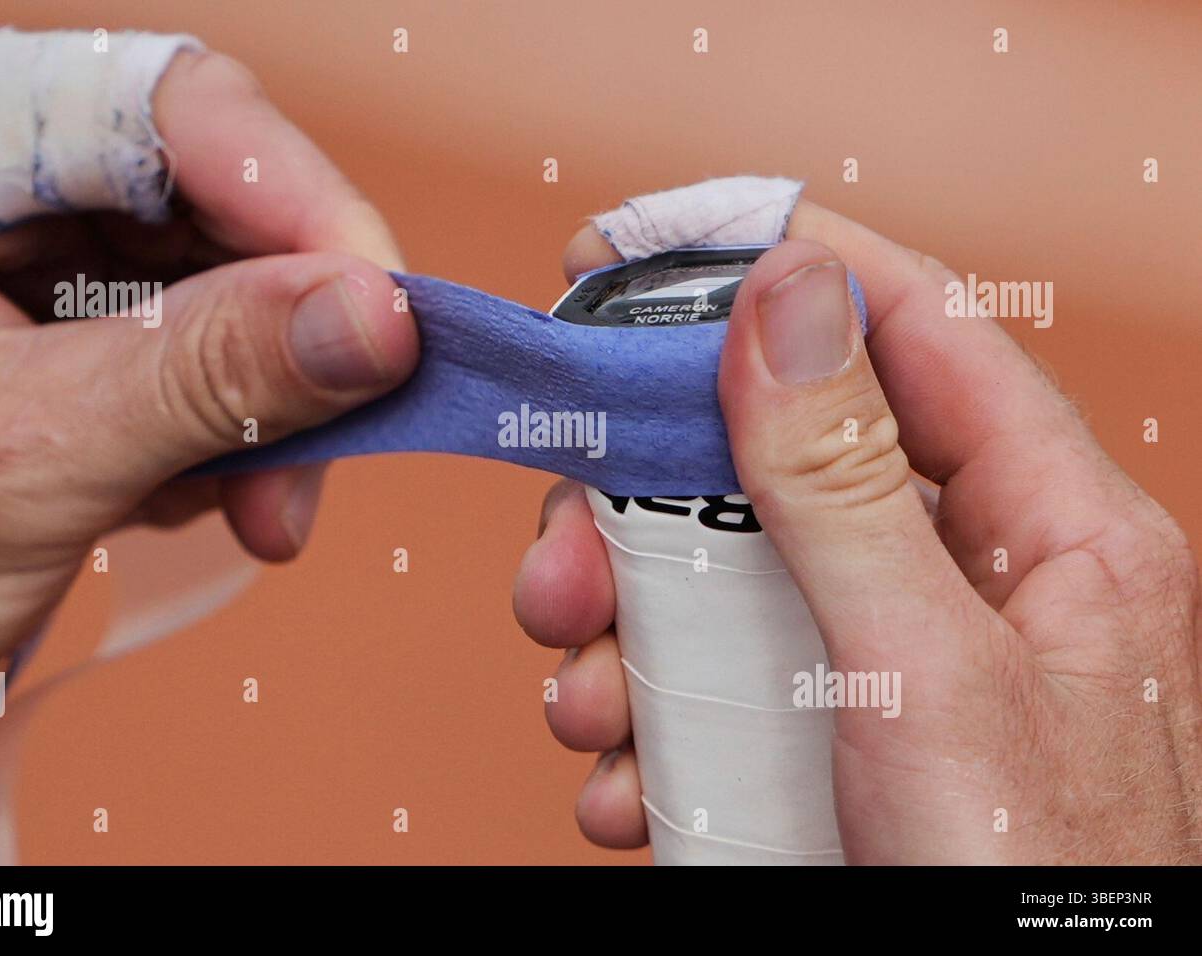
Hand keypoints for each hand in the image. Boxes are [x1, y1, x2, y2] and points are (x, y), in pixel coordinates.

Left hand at [0, 42, 417, 667]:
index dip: (292, 195)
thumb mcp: (39, 449)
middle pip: (227, 206)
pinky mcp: (110, 339)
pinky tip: (179, 497)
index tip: (380, 308)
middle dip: (291, 341)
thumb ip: (205, 375)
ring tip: (252, 507)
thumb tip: (380, 320)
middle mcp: (20, 194)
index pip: (165, 112)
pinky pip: (230, 358)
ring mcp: (68, 269)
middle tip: (324, 450)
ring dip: (275, 413)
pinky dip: (242, 441)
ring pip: (248, 292)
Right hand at [513, 199, 1201, 862]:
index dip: (781, 261)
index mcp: (1051, 529)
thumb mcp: (931, 675)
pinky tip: (626, 778)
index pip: (909, 327)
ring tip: (583, 697)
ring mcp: (896, 663)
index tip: (643, 244)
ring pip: (729, 579)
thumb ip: (852, 484)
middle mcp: (974, 579)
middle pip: (781, 463)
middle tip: (560, 548)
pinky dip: (650, 720)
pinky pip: (724, 684)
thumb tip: (789, 295)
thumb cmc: (1030, 891)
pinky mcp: (837, 740)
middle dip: (647, 502)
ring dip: (625, 630)